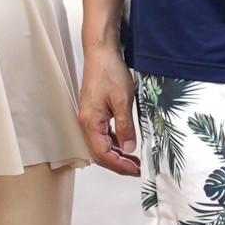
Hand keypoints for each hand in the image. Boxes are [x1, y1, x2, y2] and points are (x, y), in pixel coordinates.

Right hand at [77, 44, 141, 176]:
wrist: (100, 54)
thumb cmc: (109, 72)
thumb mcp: (122, 100)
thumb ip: (125, 126)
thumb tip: (129, 148)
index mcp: (91, 122)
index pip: (103, 154)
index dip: (119, 165)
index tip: (135, 170)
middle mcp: (87, 123)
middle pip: (100, 154)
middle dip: (118, 164)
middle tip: (138, 169)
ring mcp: (90, 119)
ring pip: (102, 146)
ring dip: (117, 156)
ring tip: (135, 161)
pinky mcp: (95, 114)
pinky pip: (103, 136)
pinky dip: (115, 144)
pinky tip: (126, 144)